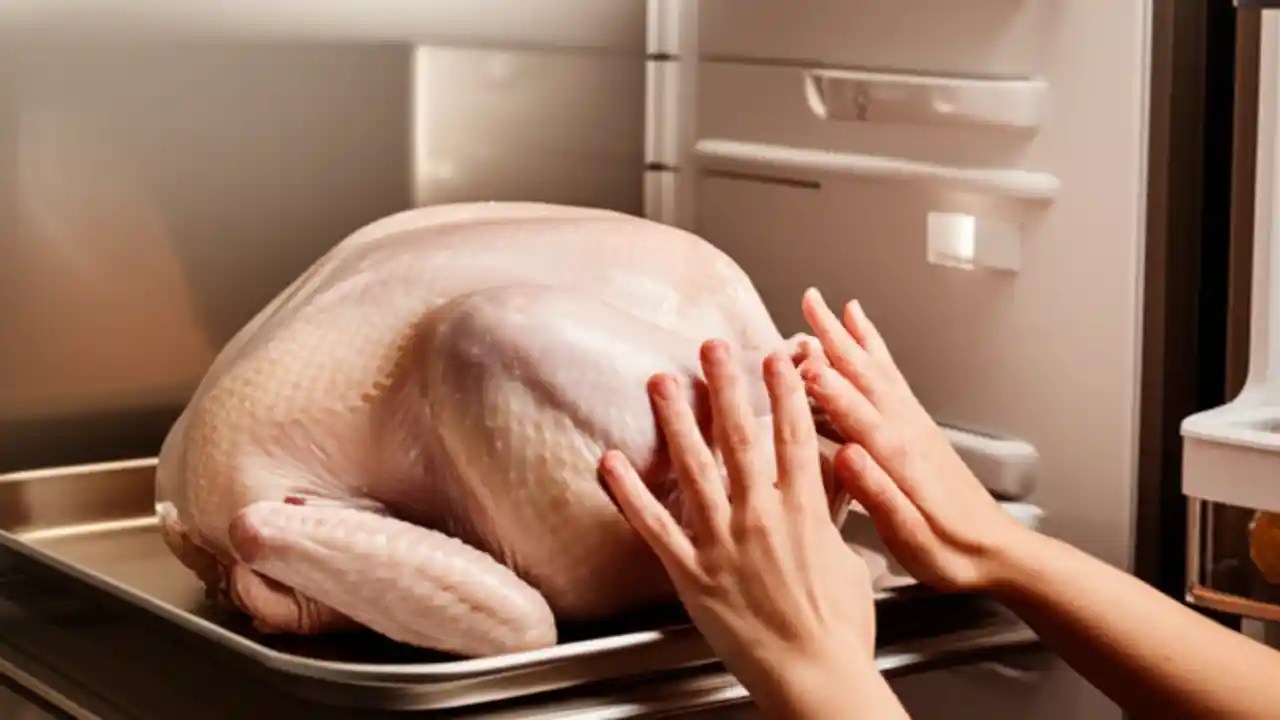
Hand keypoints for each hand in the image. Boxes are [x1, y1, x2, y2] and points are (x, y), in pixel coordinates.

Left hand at [599, 340, 893, 717]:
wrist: (815, 675)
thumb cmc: (839, 627)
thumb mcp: (846, 557)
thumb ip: (830, 512)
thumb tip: (831, 478)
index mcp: (802, 510)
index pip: (792, 435)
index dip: (782, 390)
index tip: (773, 355)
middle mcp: (761, 517)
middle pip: (740, 437)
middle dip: (725, 385)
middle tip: (710, 347)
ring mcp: (723, 542)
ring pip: (695, 469)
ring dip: (677, 421)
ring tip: (662, 383)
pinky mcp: (692, 572)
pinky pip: (653, 526)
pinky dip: (628, 493)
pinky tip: (610, 462)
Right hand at [797, 288, 1027, 592]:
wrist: (997, 553)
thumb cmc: (950, 553)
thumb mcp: (911, 538)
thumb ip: (878, 495)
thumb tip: (847, 457)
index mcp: (899, 460)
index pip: (857, 414)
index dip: (827, 388)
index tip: (799, 361)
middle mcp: (907, 432)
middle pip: (867, 376)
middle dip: (836, 339)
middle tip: (810, 302)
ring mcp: (915, 426)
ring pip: (879, 370)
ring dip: (855, 337)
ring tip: (836, 306)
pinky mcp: (919, 429)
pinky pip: (892, 380)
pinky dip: (877, 353)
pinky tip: (866, 343)